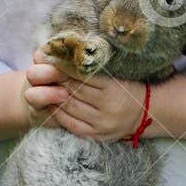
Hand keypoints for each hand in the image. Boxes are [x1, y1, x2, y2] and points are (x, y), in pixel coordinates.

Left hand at [29, 52, 146, 142]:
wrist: (145, 113)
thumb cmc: (128, 85)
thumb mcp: (116, 71)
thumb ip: (94, 63)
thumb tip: (66, 50)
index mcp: (114, 86)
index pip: (81, 73)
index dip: (63, 64)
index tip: (49, 56)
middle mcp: (108, 106)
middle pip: (73, 90)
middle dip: (55, 78)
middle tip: (40, 69)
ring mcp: (102, 123)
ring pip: (69, 107)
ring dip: (53, 95)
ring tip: (43, 85)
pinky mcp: (97, 135)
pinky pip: (71, 124)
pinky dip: (58, 113)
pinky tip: (51, 103)